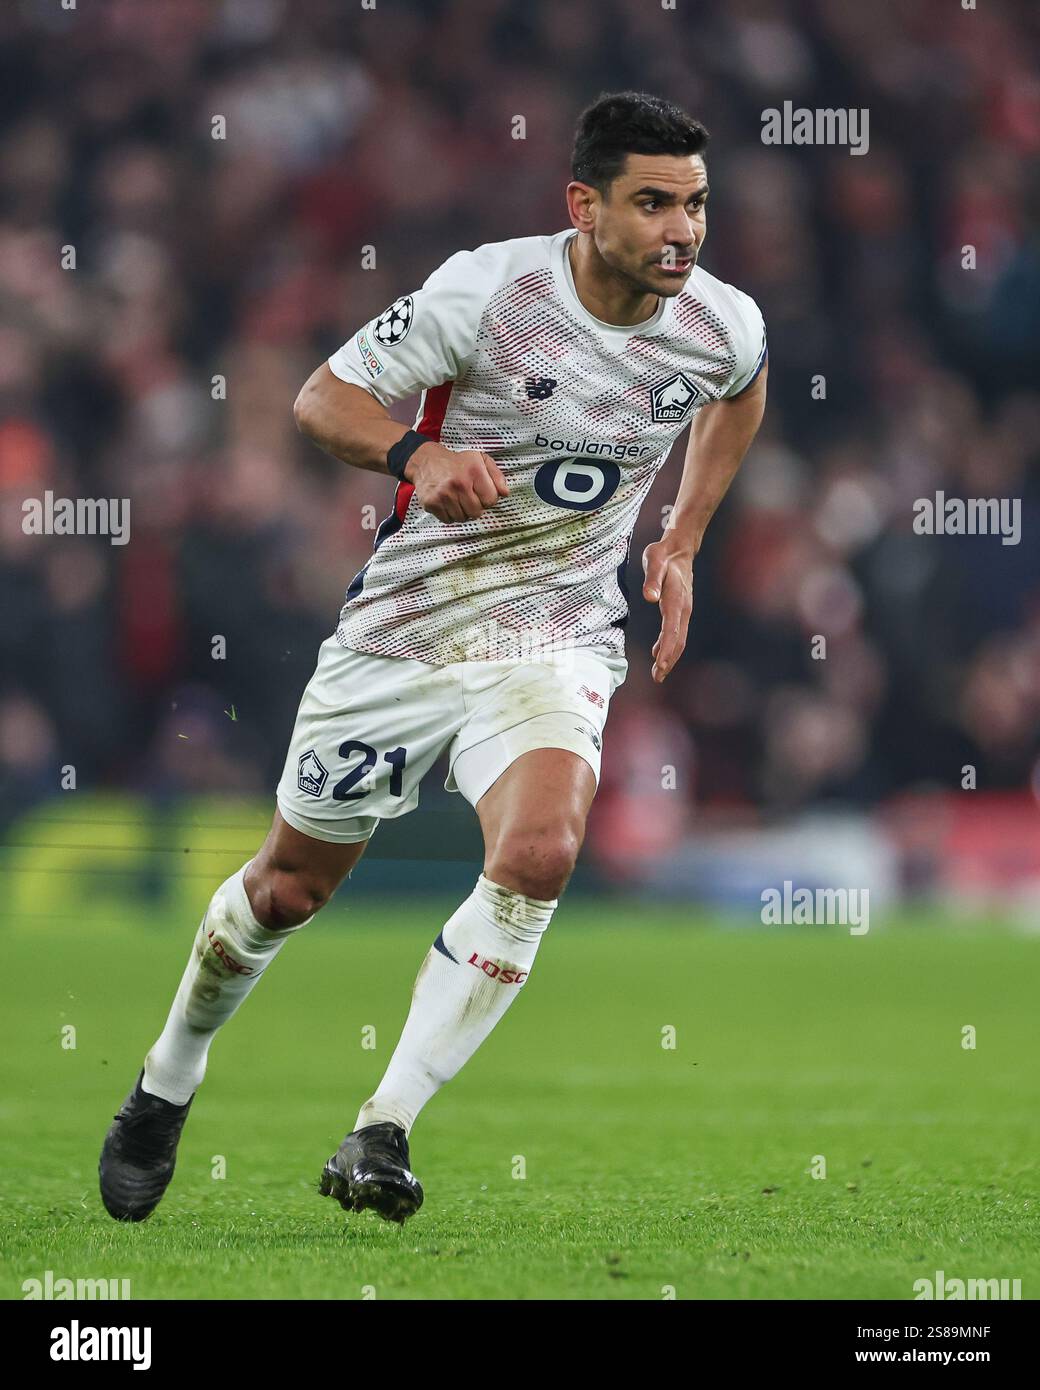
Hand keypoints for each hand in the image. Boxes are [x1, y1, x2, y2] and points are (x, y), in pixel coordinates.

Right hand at [405, 444, 508, 521]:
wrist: (426, 460)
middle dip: (475, 507)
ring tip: (457, 498)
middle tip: (468, 496)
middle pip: (477, 512)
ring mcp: (444, 494)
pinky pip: (448, 520)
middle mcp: (459, 483)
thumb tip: (505, 493)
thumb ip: (497, 476)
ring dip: (462, 512)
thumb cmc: (456, 462)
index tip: (481, 493)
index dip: (488, 499)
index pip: (491, 500)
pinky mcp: (431, 503)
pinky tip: (447, 502)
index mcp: (474, 471)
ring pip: (462, 518)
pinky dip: (449, 515)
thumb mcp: (480, 460)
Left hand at [641, 539, 693, 681]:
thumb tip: (650, 598)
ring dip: (669, 656)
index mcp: (676, 598)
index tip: (660, 665)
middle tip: (657, 677)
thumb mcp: (654, 560)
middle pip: (678, 640)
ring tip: (658, 673)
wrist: (680, 548)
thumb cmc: (664, 554)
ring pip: (679, 638)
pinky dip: (669, 646)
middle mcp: (683, 607)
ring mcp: (683, 609)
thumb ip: (652, 579)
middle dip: (668, 660)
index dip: (667, 650)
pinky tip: (658, 654)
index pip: (672, 630)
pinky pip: (676, 632)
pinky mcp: (680, 609)